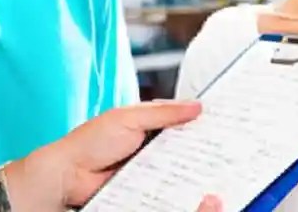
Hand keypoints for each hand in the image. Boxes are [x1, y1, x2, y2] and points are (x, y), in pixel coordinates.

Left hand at [22, 99, 209, 206]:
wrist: (69, 175)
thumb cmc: (91, 141)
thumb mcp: (129, 118)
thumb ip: (162, 112)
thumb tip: (195, 105)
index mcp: (147, 125)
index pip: (181, 123)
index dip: (200, 124)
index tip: (224, 124)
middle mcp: (150, 148)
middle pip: (184, 149)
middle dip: (202, 150)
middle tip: (228, 150)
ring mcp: (149, 171)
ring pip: (180, 171)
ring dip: (193, 171)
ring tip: (218, 171)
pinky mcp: (146, 190)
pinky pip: (168, 189)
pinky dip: (179, 189)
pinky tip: (194, 189)